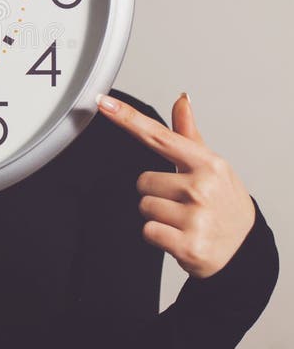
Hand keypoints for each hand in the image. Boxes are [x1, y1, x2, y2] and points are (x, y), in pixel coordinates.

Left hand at [95, 91, 256, 278]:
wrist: (244, 248)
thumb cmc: (223, 201)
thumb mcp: (211, 165)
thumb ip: (188, 134)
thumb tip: (181, 100)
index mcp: (207, 163)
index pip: (159, 135)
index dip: (127, 118)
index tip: (104, 103)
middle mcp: (202, 187)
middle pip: (143, 181)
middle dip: (156, 193)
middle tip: (181, 203)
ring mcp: (196, 217)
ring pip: (144, 206)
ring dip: (158, 216)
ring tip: (183, 220)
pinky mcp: (189, 245)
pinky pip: (148, 231)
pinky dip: (158, 236)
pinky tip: (180, 236)